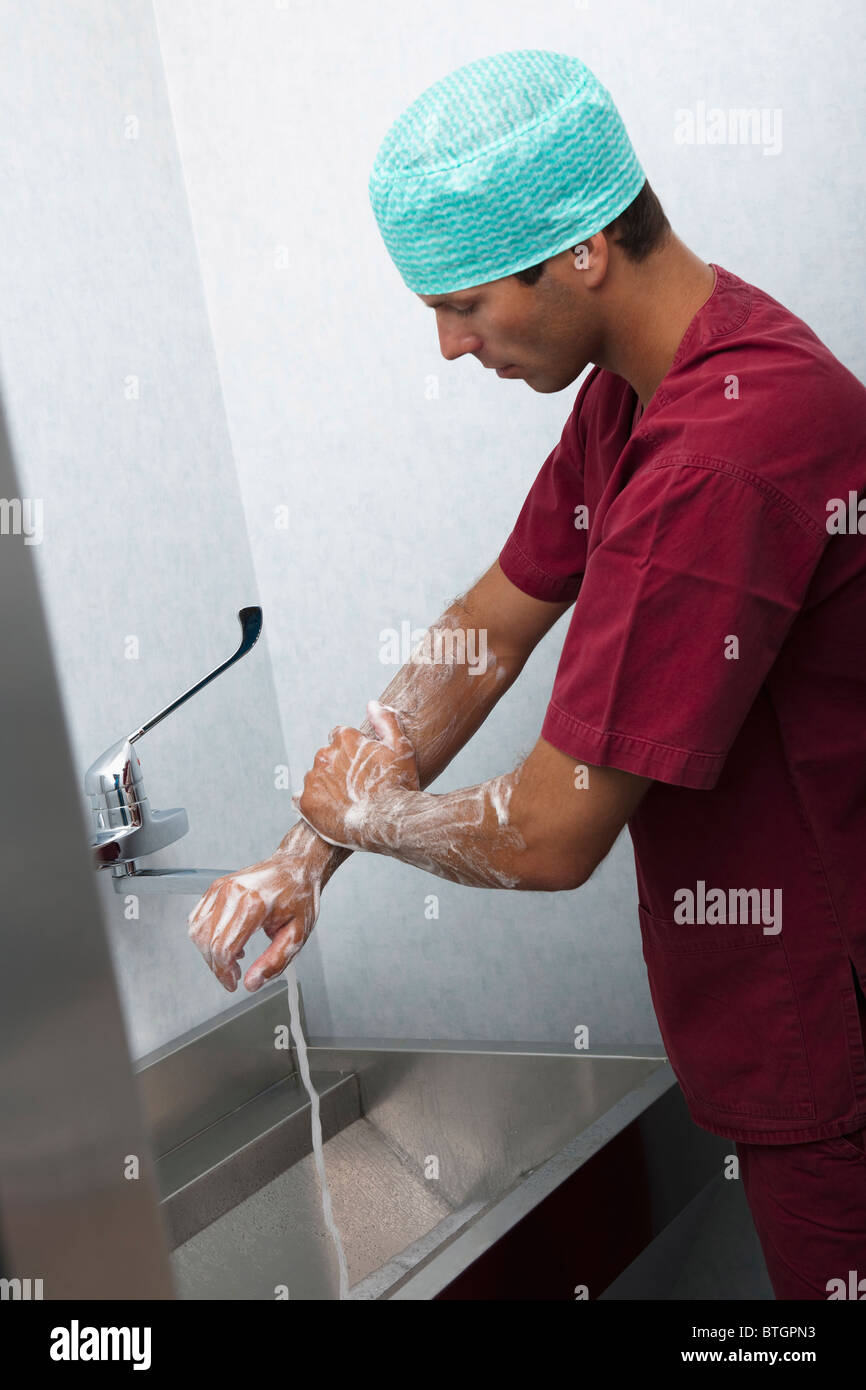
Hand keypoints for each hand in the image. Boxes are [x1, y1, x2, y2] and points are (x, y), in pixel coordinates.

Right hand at [187, 835, 321, 992]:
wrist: (296, 867)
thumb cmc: (299, 896)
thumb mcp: (297, 934)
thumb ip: (274, 961)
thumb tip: (252, 983)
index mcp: (253, 904)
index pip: (223, 948)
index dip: (224, 973)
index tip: (233, 983)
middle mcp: (232, 893)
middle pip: (207, 942)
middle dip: (217, 966)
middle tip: (233, 976)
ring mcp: (220, 887)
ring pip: (197, 931)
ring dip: (208, 952)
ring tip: (232, 959)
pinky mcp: (215, 887)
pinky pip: (197, 918)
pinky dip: (205, 936)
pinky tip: (226, 942)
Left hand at [292, 700, 419, 849]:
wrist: (388, 821)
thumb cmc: (398, 784)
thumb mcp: (400, 747)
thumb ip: (386, 721)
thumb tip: (372, 704)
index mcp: (344, 738)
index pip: (340, 737)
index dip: (352, 752)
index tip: (362, 767)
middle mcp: (324, 754)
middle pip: (327, 757)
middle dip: (338, 768)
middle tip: (356, 787)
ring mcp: (313, 779)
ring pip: (315, 778)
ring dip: (325, 786)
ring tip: (346, 803)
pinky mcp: (305, 803)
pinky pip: (300, 800)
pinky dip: (311, 804)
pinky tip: (327, 812)